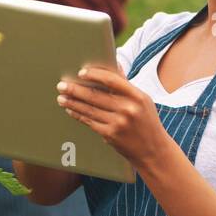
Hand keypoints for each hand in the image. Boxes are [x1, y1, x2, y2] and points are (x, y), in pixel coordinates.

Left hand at [56, 62, 171, 171]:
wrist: (153, 151)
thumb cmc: (147, 122)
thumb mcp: (143, 100)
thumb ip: (126, 84)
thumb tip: (115, 63)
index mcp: (137, 96)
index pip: (112, 80)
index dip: (94, 75)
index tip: (81, 72)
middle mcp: (128, 109)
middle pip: (96, 95)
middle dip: (75, 90)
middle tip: (61, 85)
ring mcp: (118, 123)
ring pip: (89, 109)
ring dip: (73, 102)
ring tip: (61, 97)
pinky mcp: (110, 135)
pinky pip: (90, 122)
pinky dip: (78, 115)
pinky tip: (70, 109)